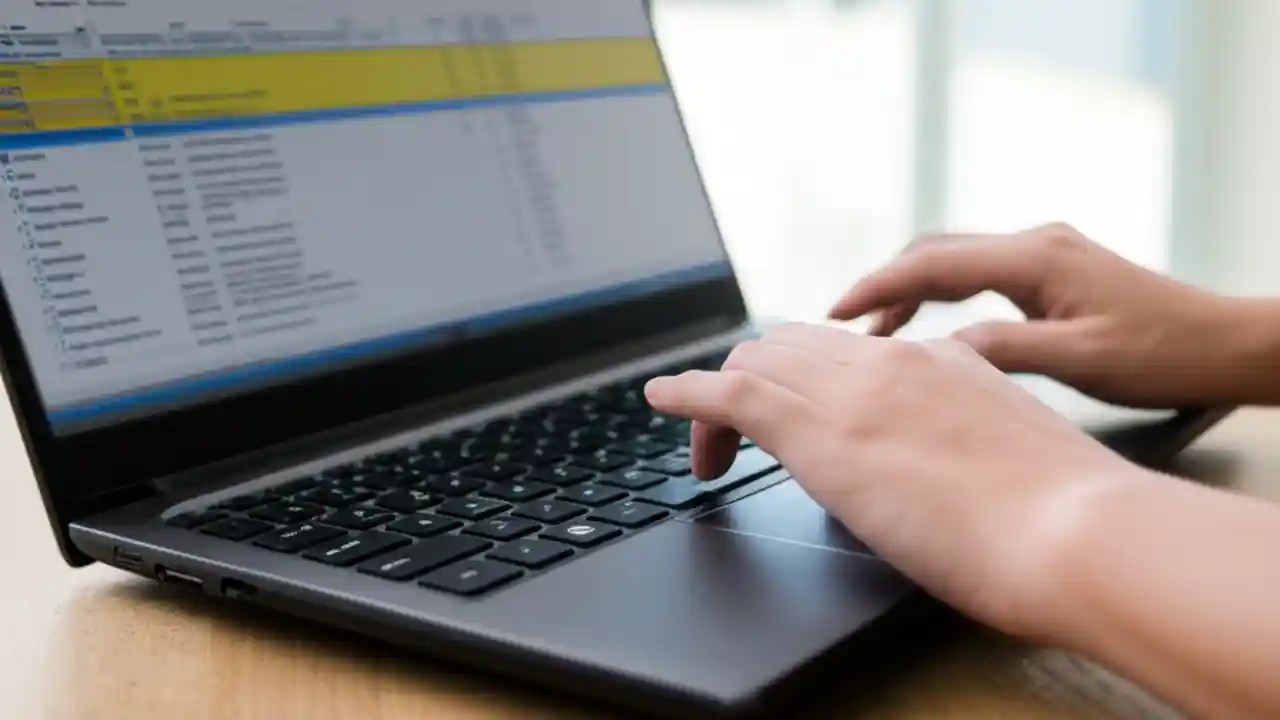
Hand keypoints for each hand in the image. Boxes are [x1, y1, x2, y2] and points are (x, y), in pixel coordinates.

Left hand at [644, 324, 1146, 636]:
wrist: (1078, 533)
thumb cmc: (1064, 520)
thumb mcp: (1009, 459)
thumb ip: (963, 446)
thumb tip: (935, 473)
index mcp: (940, 364)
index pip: (850, 354)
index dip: (810, 377)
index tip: (797, 410)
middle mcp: (892, 363)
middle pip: (793, 346)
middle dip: (757, 383)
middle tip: (741, 435)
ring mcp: (854, 391)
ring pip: (758, 362)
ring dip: (719, 401)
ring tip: (707, 451)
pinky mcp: (821, 431)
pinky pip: (730, 393)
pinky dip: (686, 393)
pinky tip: (660, 398)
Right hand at [828, 223, 1276, 407]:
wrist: (1222, 344)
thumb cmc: (1164, 354)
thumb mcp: (1080, 361)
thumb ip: (1005, 350)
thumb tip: (941, 352)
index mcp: (1037, 259)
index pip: (934, 264)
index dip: (878, 287)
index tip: (836, 312)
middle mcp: (1035, 245)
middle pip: (935, 252)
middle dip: (883, 285)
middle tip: (841, 326)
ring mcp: (1044, 254)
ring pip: (954, 261)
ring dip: (910, 292)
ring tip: (873, 334)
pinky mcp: (1051, 272)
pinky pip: (978, 274)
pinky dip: (941, 296)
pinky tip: (929, 328)